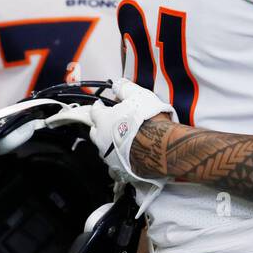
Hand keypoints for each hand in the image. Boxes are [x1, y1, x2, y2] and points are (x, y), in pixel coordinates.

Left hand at [45, 79, 175, 210]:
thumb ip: (126, 89)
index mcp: (103, 120)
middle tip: (111, 122)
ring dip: (109, 143)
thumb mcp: (138, 96)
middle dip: (100, 126)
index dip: (99, 106)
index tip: (101, 104)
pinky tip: (128, 155)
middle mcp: (102, 139)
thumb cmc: (147, 121)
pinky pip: (114, 163)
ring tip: (121, 139)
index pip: (95, 111)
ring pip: (103, 148)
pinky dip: (119, 158)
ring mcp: (109, 156)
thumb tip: (118, 84)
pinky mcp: (119, 169)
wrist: (157, 147)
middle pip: (95, 131)